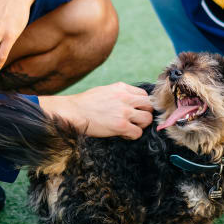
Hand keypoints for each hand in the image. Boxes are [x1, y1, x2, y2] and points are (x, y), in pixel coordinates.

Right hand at [38, 83, 153, 138]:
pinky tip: (123, 135)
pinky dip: (132, 136)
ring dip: (141, 126)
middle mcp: (125, 98)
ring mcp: (124, 112)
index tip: (136, 111)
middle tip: (136, 120)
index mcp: (122, 88)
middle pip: (150, 105)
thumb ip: (120, 94)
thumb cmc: (86, 103)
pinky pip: (137, 133)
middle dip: (145, 114)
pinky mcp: (121, 125)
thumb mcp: (105, 91)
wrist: (73, 112)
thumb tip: (130, 102)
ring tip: (131, 128)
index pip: (144, 95)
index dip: (142, 105)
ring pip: (147, 119)